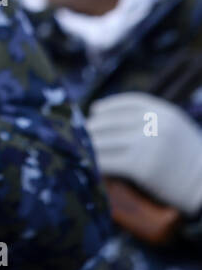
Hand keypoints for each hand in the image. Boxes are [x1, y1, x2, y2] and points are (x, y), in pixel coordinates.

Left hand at [88, 92, 201, 214]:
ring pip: (103, 142)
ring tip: (80, 151)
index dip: (108, 107)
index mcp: (165, 112)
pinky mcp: (141, 167)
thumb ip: (152, 121)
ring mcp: (147, 145)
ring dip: (88, 147)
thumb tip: (112, 117)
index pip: (127, 103)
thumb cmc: (190, 161)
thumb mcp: (176, 130)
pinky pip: (106, 161)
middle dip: (92, 130)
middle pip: (109, 123)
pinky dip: (94, 164)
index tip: (94, 111)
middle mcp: (155, 124)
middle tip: (81, 136)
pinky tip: (88, 167)